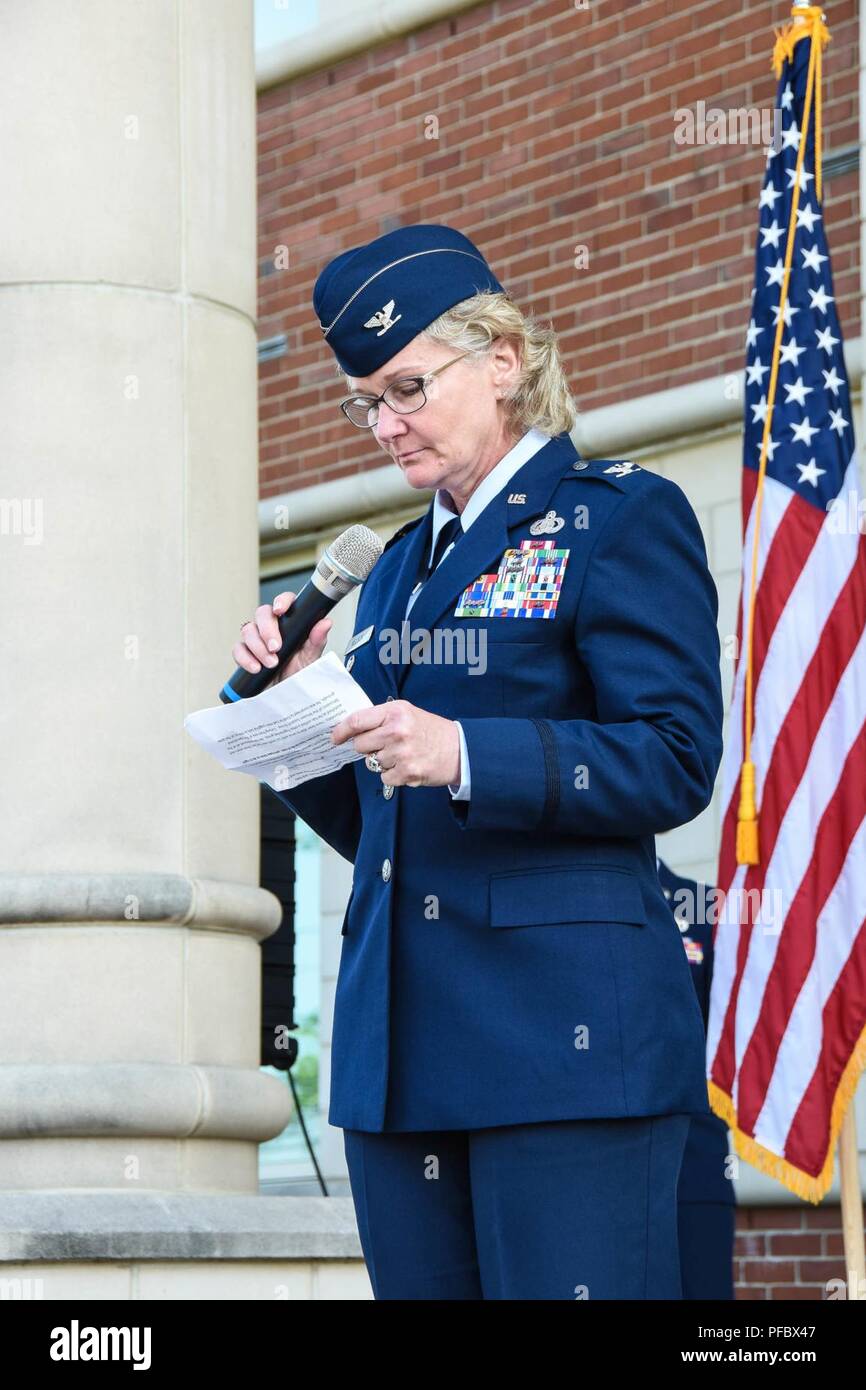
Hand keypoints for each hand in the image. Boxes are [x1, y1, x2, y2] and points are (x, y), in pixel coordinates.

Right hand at [232, 591, 331, 687]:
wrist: (284, 697)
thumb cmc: (298, 675)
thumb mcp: (310, 659)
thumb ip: (316, 641)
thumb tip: (325, 623)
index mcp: (290, 624)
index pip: (284, 602)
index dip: (281, 601)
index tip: (280, 611)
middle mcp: (272, 628)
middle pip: (262, 613)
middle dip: (267, 630)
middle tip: (276, 647)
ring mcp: (257, 639)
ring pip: (248, 630)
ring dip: (258, 647)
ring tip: (271, 664)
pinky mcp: (245, 653)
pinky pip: (238, 649)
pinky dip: (245, 658)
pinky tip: (256, 667)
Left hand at [330, 700, 460, 787]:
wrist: (458, 749)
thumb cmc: (429, 730)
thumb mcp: (406, 712)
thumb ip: (380, 717)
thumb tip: (350, 728)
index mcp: (395, 712)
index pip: (356, 721)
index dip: (341, 731)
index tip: (335, 737)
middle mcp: (397, 732)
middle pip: (360, 745)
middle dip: (367, 747)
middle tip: (384, 744)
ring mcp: (402, 754)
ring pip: (372, 762)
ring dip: (383, 761)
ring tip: (402, 754)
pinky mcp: (407, 773)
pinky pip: (384, 777)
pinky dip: (392, 774)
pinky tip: (407, 765)